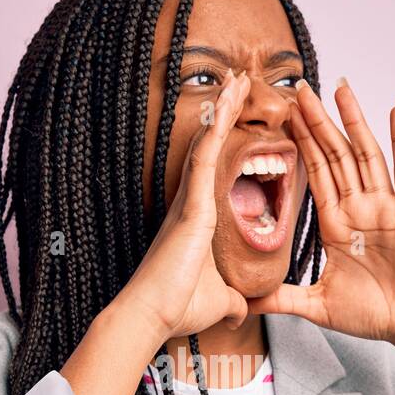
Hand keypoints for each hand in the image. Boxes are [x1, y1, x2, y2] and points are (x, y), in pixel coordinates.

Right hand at [114, 68, 250, 346]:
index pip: (216, 169)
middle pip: (210, 146)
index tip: (237, 115)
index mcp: (197, 220)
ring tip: (237, 78)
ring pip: (208, 143)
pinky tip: (226, 102)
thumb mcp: (218, 302)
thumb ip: (231, 301)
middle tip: (238, 80)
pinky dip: (216, 129)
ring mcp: (189, 201)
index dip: (225, 141)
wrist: (152, 316)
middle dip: (224, 113)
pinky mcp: (191, 206)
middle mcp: (190, 204)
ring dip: (223, 110)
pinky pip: (205, 157)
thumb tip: (242, 310)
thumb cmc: (177, 308)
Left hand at [248, 78, 394, 351]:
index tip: (284, 116)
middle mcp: (359, 207)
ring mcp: (384, 205)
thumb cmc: (373, 314)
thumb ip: (283, 298)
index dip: (299, 144)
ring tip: (338, 87)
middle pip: (334, 154)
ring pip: (364, 153)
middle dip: (317, 121)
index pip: (314, 173)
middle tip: (299, 88)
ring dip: (352, 119)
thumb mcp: (318, 305)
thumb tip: (249, 304)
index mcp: (336, 224)